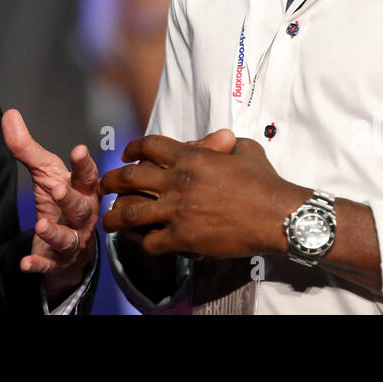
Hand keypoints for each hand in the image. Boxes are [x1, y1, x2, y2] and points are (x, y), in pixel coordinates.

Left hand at [2, 109, 98, 302]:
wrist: (70, 248)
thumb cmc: (61, 202)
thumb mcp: (46, 173)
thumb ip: (28, 147)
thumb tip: (10, 115)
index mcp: (83, 190)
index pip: (87, 176)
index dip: (84, 165)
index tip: (78, 151)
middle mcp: (82, 216)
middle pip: (81, 207)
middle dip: (71, 199)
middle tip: (58, 189)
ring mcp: (72, 241)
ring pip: (69, 238)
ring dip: (56, 232)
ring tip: (42, 225)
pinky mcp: (58, 262)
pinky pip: (49, 265)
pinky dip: (38, 264)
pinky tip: (26, 263)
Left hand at [100, 129, 305, 258]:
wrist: (277, 215)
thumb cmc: (265, 181)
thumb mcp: (245, 150)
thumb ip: (224, 144)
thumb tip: (220, 139)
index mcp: (190, 157)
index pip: (149, 146)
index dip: (132, 148)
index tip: (126, 155)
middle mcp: (177, 181)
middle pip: (129, 178)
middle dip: (111, 181)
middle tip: (105, 186)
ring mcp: (178, 211)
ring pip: (131, 213)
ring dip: (115, 216)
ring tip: (109, 219)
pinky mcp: (184, 238)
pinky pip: (151, 242)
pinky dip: (144, 243)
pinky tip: (144, 242)